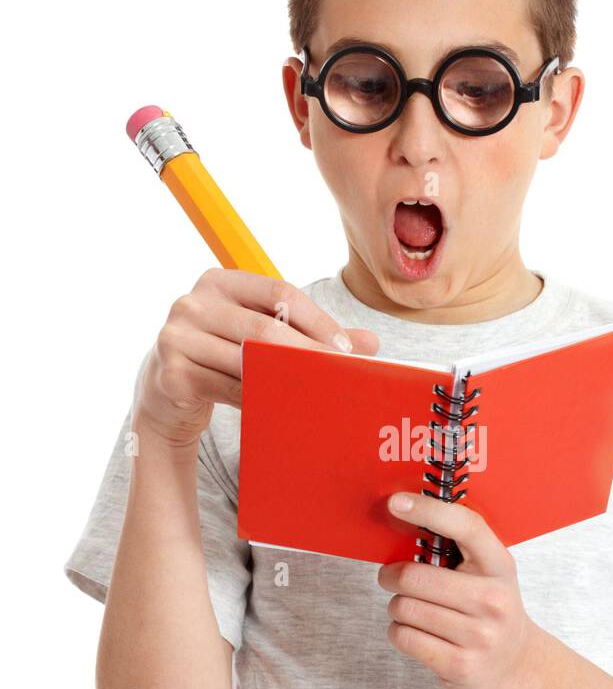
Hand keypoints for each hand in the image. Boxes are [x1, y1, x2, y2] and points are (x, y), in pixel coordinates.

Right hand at [134, 268, 379, 446]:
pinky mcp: (171, 375)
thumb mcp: (260, 336)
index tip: (345, 350)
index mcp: (218, 281)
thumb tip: (371, 344)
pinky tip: (278, 408)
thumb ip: (310, 334)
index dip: (316, 320)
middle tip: (340, 377)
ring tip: (317, 395)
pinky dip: (257, 400)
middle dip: (307, 354)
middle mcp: (192, 302)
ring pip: (246, 361)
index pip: (279, 291)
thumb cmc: (222, 356)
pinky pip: (227, 389)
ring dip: (286, 381)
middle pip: (264, 328)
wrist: (164, 391)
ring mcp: (176, 337)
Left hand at [377, 491, 540, 688]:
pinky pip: (403, 637)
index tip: (396, 503)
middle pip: (414, 577)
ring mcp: (478, 636)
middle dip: (391, 576)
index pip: (466, 526)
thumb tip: (403, 518)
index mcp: (499, 566)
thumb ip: (456, 550)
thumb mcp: (488, 574)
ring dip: (397, 607)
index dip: (428, 510)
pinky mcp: (459, 665)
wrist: (517, 665)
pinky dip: (399, 632)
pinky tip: (416, 632)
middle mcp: (493, 600)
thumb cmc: (490, 609)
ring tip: (413, 610)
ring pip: (404, 608)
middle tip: (390, 577)